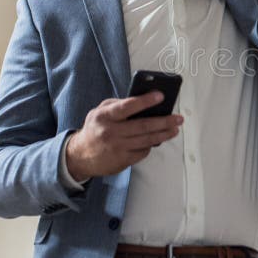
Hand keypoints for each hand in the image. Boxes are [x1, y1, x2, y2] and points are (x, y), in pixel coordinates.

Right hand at [65, 91, 182, 179]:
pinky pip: (143, 151)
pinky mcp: (122, 161)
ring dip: (164, 134)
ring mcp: (117, 148)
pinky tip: (157, 140)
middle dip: (164, 121)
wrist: (79, 156)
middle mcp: (110, 132)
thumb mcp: (100, 112)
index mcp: (104, 116)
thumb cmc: (95, 128)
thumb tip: (145, 102)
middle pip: (143, 126)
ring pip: (147, 140)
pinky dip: (151, 145)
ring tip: (174, 129)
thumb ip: (119, 105)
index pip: (127, 106)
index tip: (160, 96)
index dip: (145, 101)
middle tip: (178, 118)